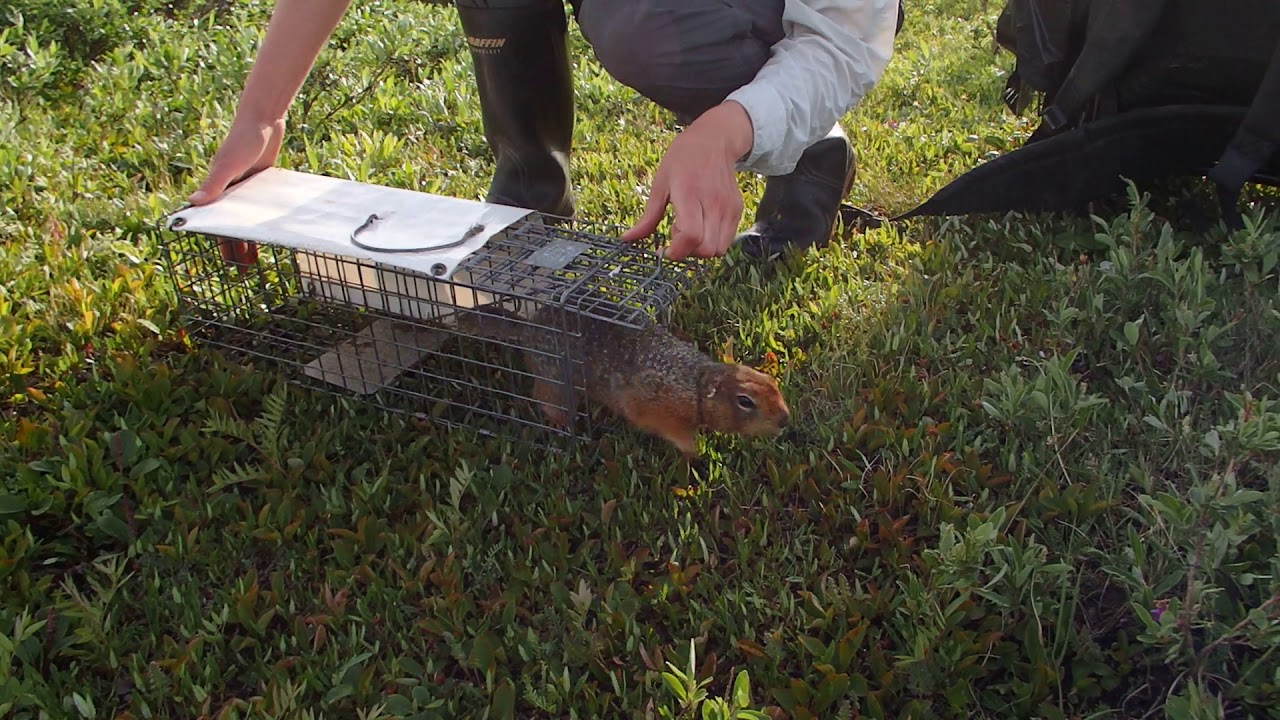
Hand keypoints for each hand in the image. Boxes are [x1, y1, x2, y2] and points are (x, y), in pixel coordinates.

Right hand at [187, 114, 286, 265]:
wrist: (264, 120)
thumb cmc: (242, 139)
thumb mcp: (228, 163)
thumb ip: (214, 183)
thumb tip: (193, 203)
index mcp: (215, 190)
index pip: (213, 223)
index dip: (218, 243)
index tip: (224, 263)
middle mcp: (227, 192)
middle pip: (229, 226)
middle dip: (234, 248)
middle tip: (241, 271)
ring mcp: (244, 189)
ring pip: (244, 220)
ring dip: (249, 239)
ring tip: (255, 261)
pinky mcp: (259, 183)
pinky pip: (259, 208)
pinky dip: (261, 221)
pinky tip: (269, 233)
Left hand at [621, 101, 754, 260]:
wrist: (715, 140)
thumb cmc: (682, 159)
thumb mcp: (660, 184)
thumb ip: (647, 217)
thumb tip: (627, 239)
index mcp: (690, 194)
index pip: (691, 236)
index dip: (676, 251)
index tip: (663, 250)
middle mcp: (713, 203)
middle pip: (706, 249)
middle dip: (688, 252)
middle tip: (676, 236)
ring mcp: (728, 208)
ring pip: (718, 250)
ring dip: (701, 250)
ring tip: (690, 231)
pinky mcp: (737, 210)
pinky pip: (726, 241)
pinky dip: (712, 242)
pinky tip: (701, 226)